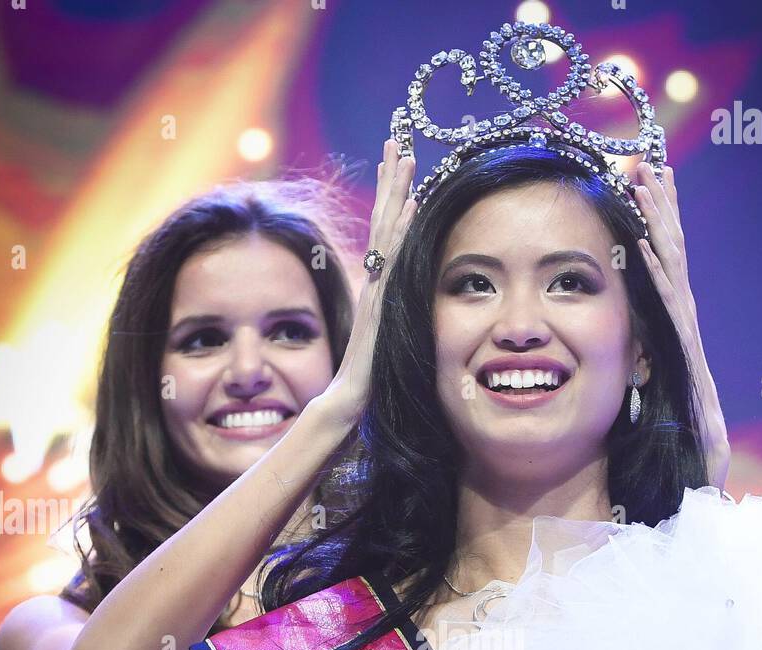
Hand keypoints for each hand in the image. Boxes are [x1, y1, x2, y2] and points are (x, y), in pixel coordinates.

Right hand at [319, 138, 416, 429]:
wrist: (349, 399)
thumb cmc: (366, 378)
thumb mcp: (386, 338)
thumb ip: (391, 319)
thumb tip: (402, 311)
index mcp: (378, 286)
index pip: (386, 233)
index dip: (392, 197)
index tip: (400, 165)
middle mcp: (375, 279)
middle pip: (383, 219)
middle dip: (390, 178)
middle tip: (398, 139)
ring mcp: (375, 287)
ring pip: (387, 229)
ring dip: (396, 189)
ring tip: (405, 153)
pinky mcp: (379, 299)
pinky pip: (392, 256)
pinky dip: (401, 227)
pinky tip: (413, 202)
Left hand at [634, 162, 729, 490]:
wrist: (697, 496)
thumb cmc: (667, 462)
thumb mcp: (642, 411)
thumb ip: (631, 382)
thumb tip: (615, 362)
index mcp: (669, 341)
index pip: (658, 275)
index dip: (650, 232)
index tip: (637, 190)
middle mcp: (680, 336)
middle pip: (669, 262)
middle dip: (660, 212)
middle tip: (645, 163)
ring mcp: (685, 348)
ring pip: (670, 276)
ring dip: (657, 226)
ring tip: (645, 181)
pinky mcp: (684, 366)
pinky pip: (666, 313)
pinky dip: (656, 277)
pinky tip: (642, 244)